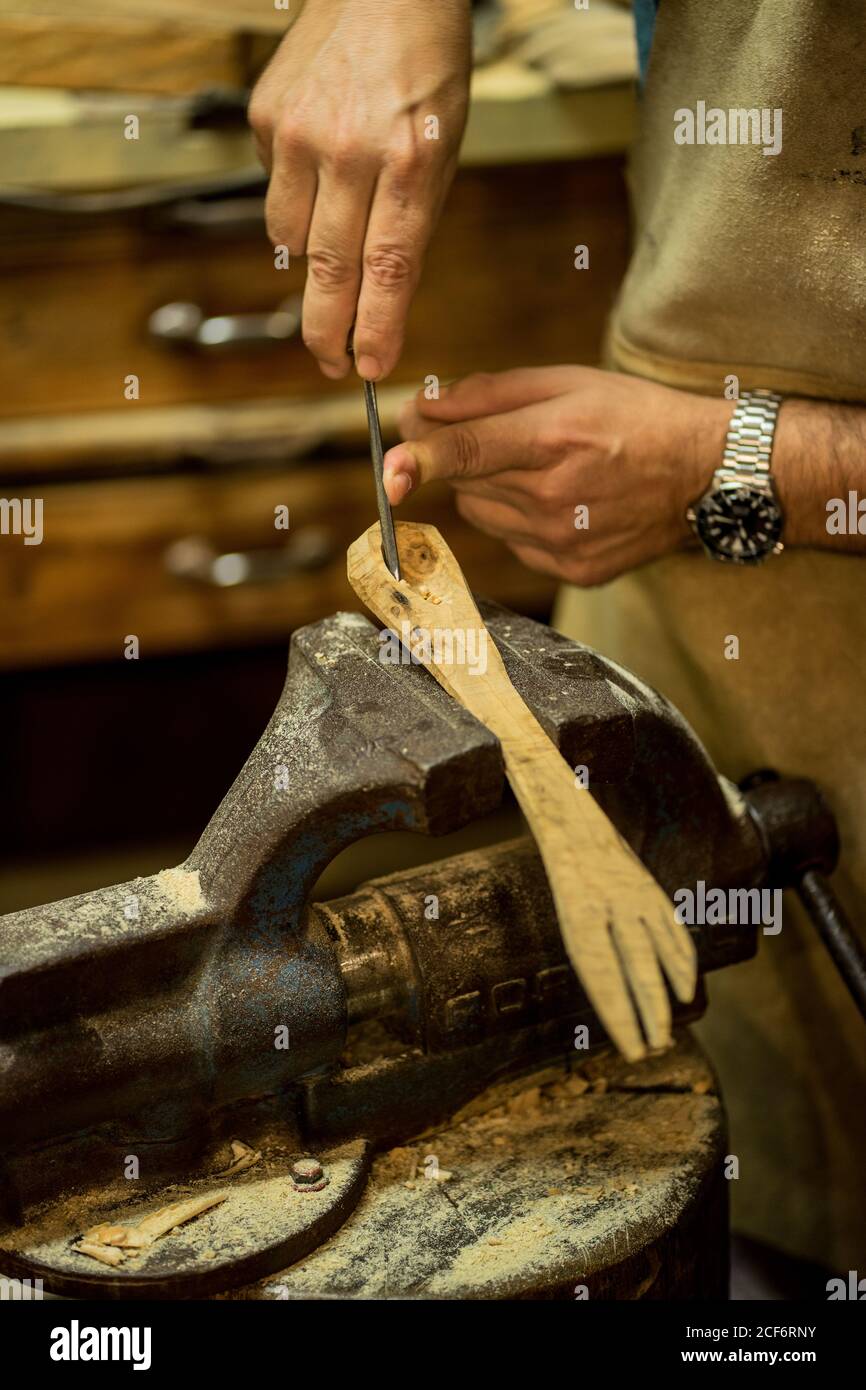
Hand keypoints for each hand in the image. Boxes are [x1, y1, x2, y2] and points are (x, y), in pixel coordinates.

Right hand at [248, 0, 470, 381]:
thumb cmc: (425, 70)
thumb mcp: (443, 150)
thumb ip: (412, 222)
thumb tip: (383, 297)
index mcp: (409, 162)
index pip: (389, 271)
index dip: (376, 330)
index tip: (369, 369)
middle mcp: (350, 151)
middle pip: (331, 272)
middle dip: (329, 331)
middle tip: (332, 363)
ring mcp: (300, 134)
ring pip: (293, 240)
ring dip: (314, 253)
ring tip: (337, 223)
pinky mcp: (266, 118)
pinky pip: (274, 191)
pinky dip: (295, 195)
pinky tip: (319, 161)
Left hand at [383, 366, 729, 584]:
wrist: (706, 476)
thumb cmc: (636, 418)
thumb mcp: (569, 383)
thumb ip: (490, 395)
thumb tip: (424, 409)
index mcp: (555, 439)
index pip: (468, 451)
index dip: (421, 458)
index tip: (391, 468)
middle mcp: (555, 497)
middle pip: (467, 484)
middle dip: (467, 460)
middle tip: (507, 439)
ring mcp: (564, 541)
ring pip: (484, 516)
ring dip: (493, 491)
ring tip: (544, 469)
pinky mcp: (572, 570)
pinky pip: (514, 543)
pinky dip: (522, 521)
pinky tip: (564, 501)